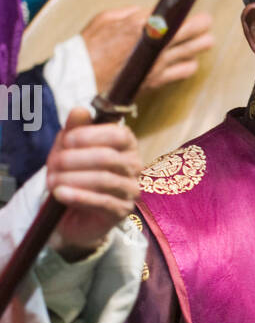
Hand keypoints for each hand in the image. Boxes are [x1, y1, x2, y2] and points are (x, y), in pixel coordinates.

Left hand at [47, 107, 141, 257]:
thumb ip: (74, 128)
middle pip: (108, 158)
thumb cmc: (75, 172)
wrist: (74, 210)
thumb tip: (80, 110)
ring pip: (104, 180)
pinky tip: (60, 194)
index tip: (67, 140)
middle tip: (52, 164)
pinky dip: (78, 196)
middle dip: (74, 159)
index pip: (119, 134)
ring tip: (51, 181)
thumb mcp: (69, 147)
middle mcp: (134, 166)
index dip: (92, 135)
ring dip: (72, 179)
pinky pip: (102, 202)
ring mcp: (131, 190)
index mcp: (126, 145)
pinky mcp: (122, 211)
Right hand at [81, 8, 213, 94]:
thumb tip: (148, 11)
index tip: (193, 4)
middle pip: (193, 30)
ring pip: (194, 50)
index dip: (187, 7)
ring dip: (200, 44)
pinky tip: (186, 60)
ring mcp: (159, 62)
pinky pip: (185, 71)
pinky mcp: (158, 79)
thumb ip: (130, 12)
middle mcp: (155, 42)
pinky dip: (190, 64)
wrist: (82, 78)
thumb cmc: (90, 46)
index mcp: (141, 22)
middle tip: (204, 23)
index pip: (175, 11)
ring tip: (202, 40)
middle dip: (202, 25)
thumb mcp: (106, 17)